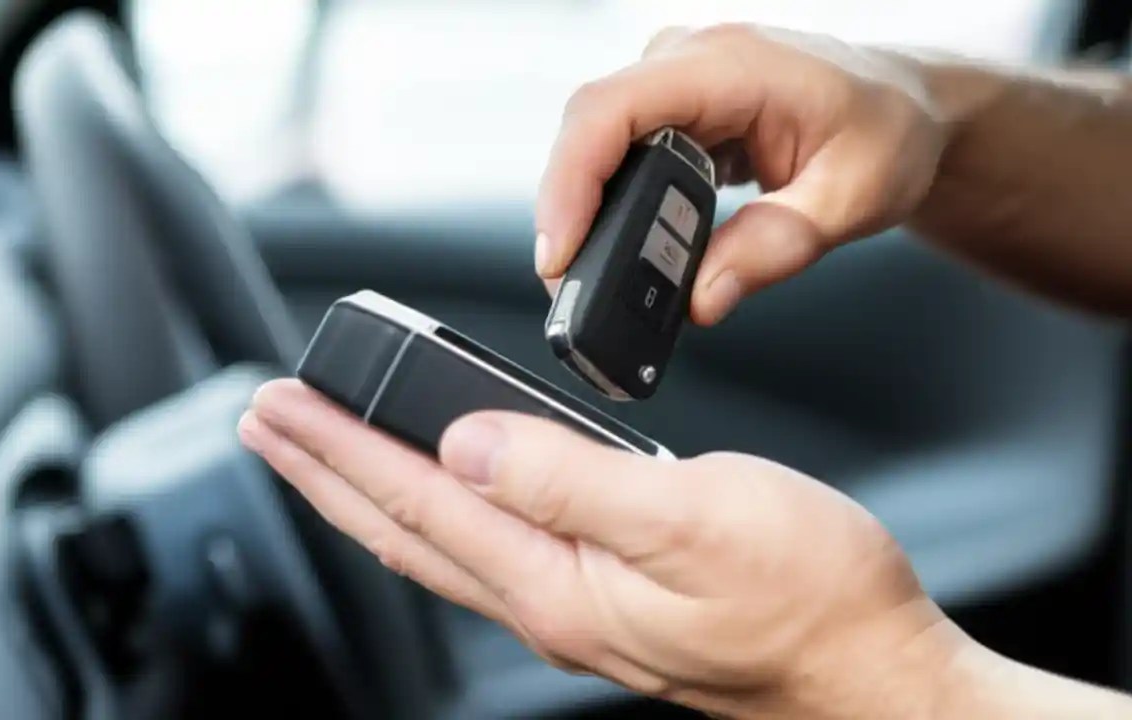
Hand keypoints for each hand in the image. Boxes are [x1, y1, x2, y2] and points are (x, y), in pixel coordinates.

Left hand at [239, 379, 966, 718]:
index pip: (417, 500)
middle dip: (325, 473)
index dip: (340, 448)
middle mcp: (549, 603)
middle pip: (403, 531)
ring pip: (437, 544)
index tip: (280, 406)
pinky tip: (435, 502)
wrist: (871, 670)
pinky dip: (435, 516)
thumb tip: (463, 446)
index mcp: (557, 581)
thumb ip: (568, 480)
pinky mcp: (603, 602)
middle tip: (265, 426)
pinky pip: (486, 553)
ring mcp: (573, 608)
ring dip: (368, 493)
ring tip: (324, 454)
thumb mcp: (692, 515)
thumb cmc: (808, 595)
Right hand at [536, 24, 950, 323]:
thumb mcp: (853, 198)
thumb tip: (701, 298)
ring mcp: (674, 83)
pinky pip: (617, 155)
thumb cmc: (888, 133)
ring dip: (586, 214)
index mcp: (732, 65)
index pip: (614, 109)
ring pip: (595, 145)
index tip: (560, 252)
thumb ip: (776, 246)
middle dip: (569, 214)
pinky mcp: (670, 111)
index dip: (571, 181)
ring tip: (593, 282)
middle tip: (572, 293)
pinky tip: (620, 252)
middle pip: (589, 131)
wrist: (906, 108)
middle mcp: (689, 62)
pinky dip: (609, 207)